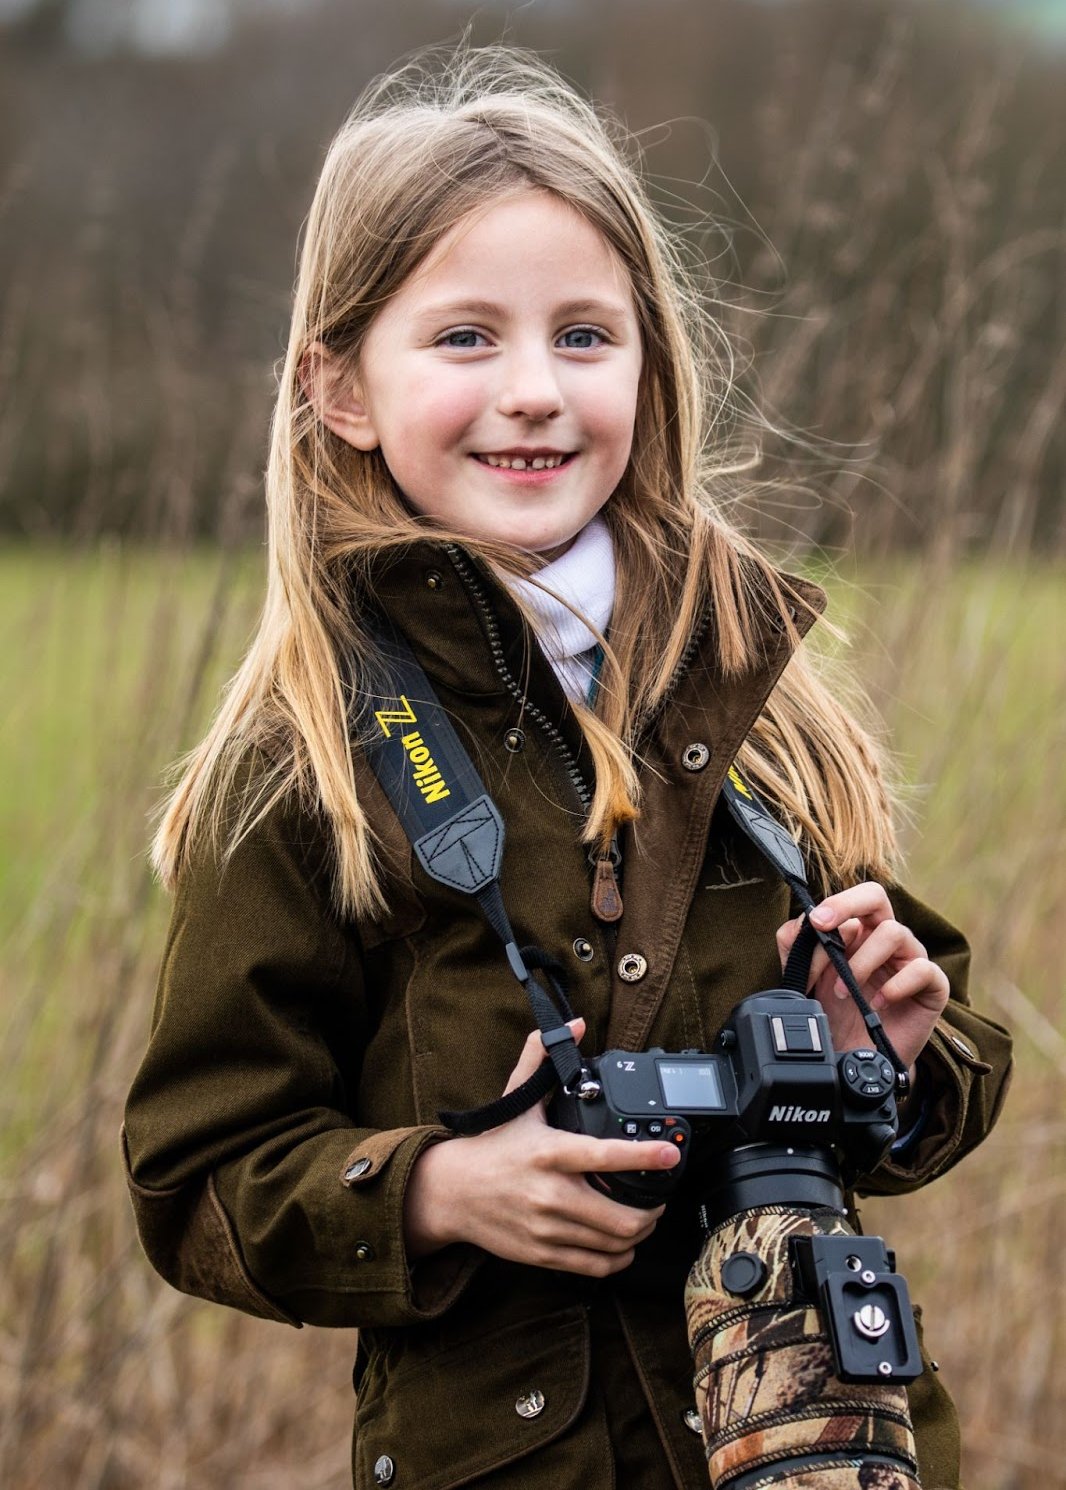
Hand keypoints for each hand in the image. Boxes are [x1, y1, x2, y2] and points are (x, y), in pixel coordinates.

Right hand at [403, 1019, 679, 1276]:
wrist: (449, 1192)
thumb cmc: (491, 1146)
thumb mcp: (516, 1099)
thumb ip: (543, 1058)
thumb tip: (574, 1023)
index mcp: (549, 1152)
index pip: (606, 1155)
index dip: (645, 1156)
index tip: (671, 1154)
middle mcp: (550, 1193)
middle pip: (621, 1217)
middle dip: (652, 1211)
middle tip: (658, 1199)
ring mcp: (546, 1228)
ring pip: (613, 1244)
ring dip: (639, 1234)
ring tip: (643, 1220)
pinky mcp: (541, 1254)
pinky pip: (594, 1266)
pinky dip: (617, 1258)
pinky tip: (621, 1245)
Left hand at [776, 883, 949, 1072]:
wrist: (857, 1059)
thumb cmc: (838, 1016)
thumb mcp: (809, 981)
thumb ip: (796, 950)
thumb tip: (800, 924)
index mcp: (858, 933)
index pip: (847, 902)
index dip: (825, 916)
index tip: (810, 934)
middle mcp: (885, 939)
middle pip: (875, 896)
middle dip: (846, 904)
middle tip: (823, 925)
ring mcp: (910, 960)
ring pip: (893, 932)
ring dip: (861, 962)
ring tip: (844, 993)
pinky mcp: (933, 986)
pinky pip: (923, 969)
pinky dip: (897, 984)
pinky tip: (878, 1003)